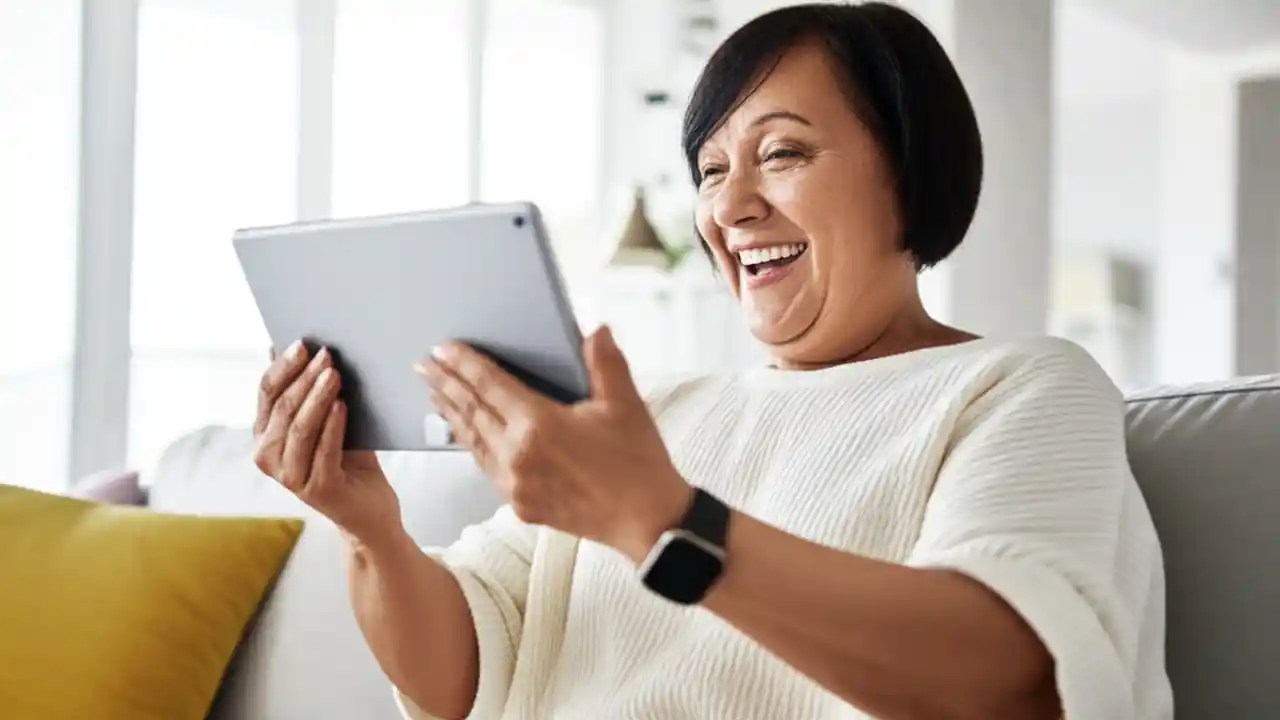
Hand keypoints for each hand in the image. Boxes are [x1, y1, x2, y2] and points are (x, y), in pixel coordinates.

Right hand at [254, 341, 403, 549]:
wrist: (369, 508)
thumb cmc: (348, 457)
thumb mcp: (328, 419)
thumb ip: (309, 390)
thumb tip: (295, 346)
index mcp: (265, 435)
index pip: (266, 393)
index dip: (283, 366)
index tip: (303, 343)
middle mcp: (268, 457)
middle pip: (282, 408)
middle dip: (304, 377)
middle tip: (325, 354)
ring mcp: (290, 477)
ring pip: (300, 428)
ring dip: (317, 397)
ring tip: (334, 374)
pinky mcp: (317, 490)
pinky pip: (323, 451)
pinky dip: (333, 426)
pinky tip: (343, 405)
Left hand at [416, 326, 692, 563]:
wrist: (648, 521)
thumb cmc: (638, 462)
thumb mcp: (625, 405)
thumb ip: (605, 362)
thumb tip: (596, 329)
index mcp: (539, 424)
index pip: (490, 385)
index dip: (465, 364)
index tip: (443, 349)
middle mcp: (518, 455)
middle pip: (473, 411)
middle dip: (446, 385)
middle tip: (423, 365)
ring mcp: (515, 484)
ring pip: (474, 442)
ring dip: (452, 414)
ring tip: (433, 394)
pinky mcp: (521, 505)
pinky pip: (487, 468)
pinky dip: (472, 445)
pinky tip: (465, 435)